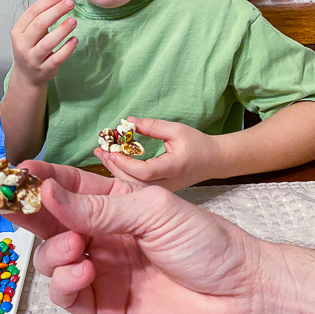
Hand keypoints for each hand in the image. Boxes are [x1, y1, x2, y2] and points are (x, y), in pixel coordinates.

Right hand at [7, 160, 264, 313]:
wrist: (243, 301)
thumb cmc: (207, 244)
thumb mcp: (154, 210)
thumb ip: (98, 206)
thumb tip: (48, 194)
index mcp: (118, 205)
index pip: (70, 188)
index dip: (43, 180)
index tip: (18, 174)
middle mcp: (104, 237)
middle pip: (52, 223)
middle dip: (30, 213)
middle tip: (11, 206)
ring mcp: (102, 273)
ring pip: (52, 259)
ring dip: (53, 250)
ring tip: (77, 248)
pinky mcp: (103, 309)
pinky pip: (66, 294)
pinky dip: (64, 282)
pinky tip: (84, 272)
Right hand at [10, 0, 77, 85]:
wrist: (26, 76)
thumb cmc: (30, 50)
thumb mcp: (27, 34)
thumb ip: (39, 19)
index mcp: (18, 32)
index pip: (32, 12)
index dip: (48, 2)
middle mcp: (23, 45)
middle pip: (39, 24)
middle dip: (56, 11)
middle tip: (70, 3)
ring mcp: (33, 59)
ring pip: (48, 43)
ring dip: (62, 30)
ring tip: (74, 20)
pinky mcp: (45, 69)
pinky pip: (57, 58)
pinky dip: (67, 48)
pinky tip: (74, 39)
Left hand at [95, 117, 220, 190]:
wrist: (213, 161)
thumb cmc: (197, 144)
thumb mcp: (177, 130)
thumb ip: (153, 126)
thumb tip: (127, 121)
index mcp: (173, 168)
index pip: (145, 172)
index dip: (126, 163)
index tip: (112, 151)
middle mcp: (167, 184)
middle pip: (134, 182)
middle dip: (114, 166)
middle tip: (101, 150)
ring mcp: (163, 191)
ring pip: (133, 187)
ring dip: (115, 171)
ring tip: (102, 154)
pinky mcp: (159, 192)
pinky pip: (137, 187)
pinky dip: (122, 174)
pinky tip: (113, 162)